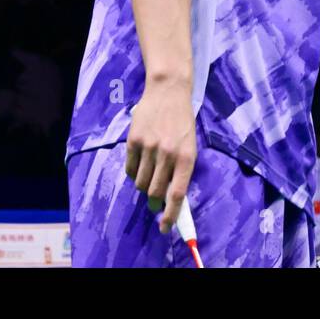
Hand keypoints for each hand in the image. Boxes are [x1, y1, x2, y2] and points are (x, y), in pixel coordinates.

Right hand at [124, 74, 195, 233]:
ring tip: (148, 177)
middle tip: (154, 204)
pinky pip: (129, 169)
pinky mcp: (133, 141)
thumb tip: (170, 197)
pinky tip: (139, 165)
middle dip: (154, 203)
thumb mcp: (190, 144)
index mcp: (186, 157)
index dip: (171, 214)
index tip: (165, 228)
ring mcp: (149, 147)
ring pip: (140, 183)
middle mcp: (167, 154)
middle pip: (154, 192)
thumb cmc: (182, 120)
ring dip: (143, 186)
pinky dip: (133, 173)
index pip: (177, 193)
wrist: (168, 90)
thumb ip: (181, 169)